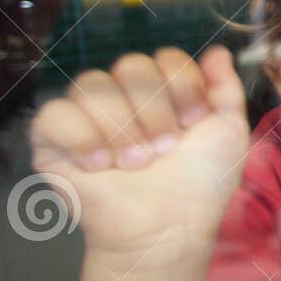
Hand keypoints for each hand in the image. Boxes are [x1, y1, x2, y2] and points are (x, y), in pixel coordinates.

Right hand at [29, 46, 250, 269]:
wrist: (169, 229)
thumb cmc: (201, 185)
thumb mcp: (228, 133)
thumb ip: (226, 89)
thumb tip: (219, 52)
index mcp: (162, 92)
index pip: (166, 58)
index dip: (182, 87)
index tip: (193, 124)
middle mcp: (123, 98)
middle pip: (131, 65)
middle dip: (155, 110)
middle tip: (165, 149)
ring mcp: (87, 117)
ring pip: (92, 84)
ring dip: (122, 127)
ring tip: (136, 164)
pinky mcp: (52, 142)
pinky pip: (54, 114)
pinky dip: (82, 138)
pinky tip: (100, 165)